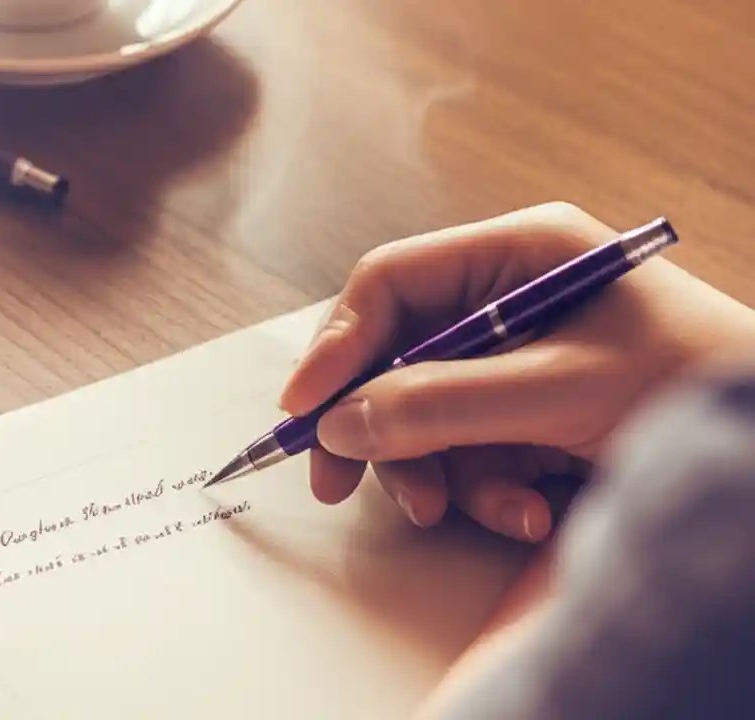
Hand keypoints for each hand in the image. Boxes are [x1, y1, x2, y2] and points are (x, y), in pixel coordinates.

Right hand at [280, 202, 754, 541]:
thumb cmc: (688, 388)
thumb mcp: (558, 393)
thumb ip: (438, 404)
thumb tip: (338, 424)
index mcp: (516, 253)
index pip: (390, 284)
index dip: (337, 346)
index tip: (303, 411)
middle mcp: (506, 296)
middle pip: (395, 354)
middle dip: (381, 427)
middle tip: (337, 485)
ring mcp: (516, 355)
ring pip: (426, 413)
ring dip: (444, 472)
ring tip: (495, 511)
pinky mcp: (528, 409)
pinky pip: (468, 447)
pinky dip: (487, 488)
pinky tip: (530, 513)